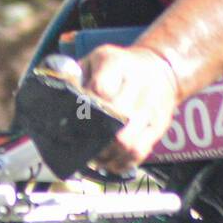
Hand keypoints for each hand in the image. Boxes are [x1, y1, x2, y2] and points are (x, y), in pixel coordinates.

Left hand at [80, 44, 181, 172]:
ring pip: (128, 142)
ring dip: (106, 155)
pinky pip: (140, 152)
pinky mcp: (160, 126)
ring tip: (93, 158)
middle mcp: (139, 85)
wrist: (161, 67)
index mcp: (118, 65)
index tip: (74, 119)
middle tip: (80, 145)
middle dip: (94, 137)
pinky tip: (110, 162)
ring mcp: (152, 108)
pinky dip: (122, 163)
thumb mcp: (95, 60)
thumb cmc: (119, 66)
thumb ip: (76, 77)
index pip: (101, 90)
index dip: (86, 109)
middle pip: (115, 120)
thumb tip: (62, 99)